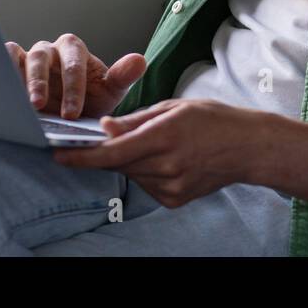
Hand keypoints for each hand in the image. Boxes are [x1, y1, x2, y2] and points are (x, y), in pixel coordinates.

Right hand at [5, 34, 145, 119]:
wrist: (71, 116)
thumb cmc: (92, 100)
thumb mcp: (111, 92)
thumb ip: (123, 77)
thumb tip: (140, 60)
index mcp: (74, 50)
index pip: (73, 64)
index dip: (72, 88)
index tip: (72, 113)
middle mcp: (49, 50)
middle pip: (41, 57)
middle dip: (39, 82)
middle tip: (38, 106)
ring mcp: (26, 58)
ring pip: (14, 56)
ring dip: (13, 76)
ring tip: (12, 100)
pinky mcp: (8, 68)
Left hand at [51, 99, 268, 207]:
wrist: (248, 148)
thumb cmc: (214, 119)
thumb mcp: (173, 107)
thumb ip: (136, 120)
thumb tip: (105, 128)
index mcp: (164, 136)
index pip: (112, 152)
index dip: (82, 156)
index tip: (58, 155)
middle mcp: (166, 166)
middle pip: (118, 164)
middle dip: (105, 154)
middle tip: (97, 141)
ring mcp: (171, 186)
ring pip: (132, 174)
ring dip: (129, 161)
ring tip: (154, 143)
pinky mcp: (175, 200)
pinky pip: (146, 185)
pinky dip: (146, 172)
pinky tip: (167, 159)